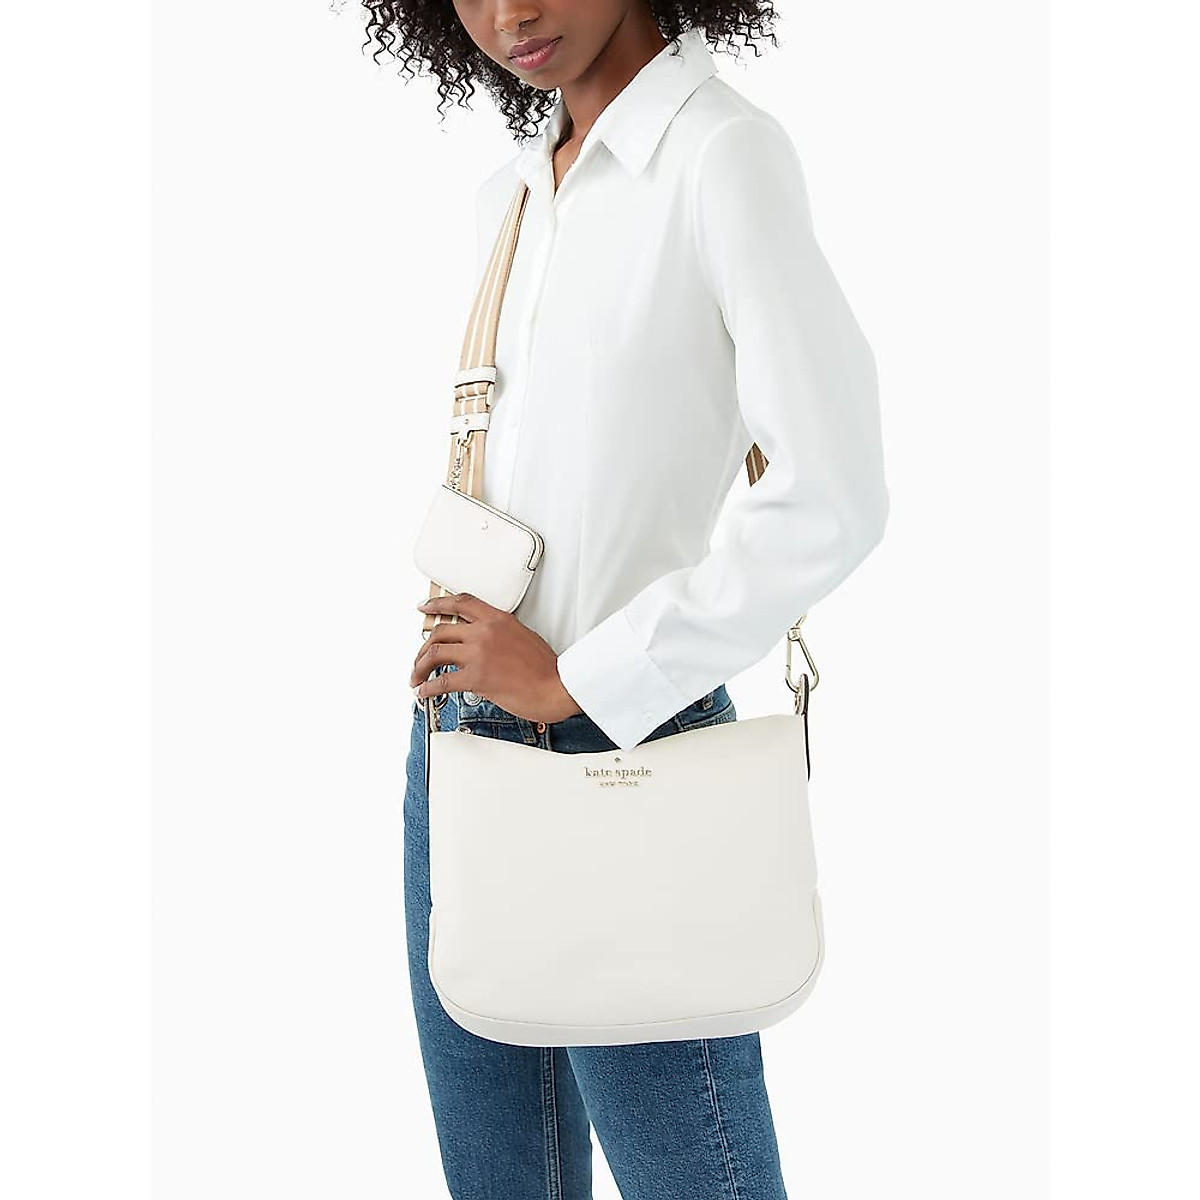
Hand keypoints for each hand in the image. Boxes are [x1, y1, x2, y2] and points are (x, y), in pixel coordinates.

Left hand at [410, 593, 584, 723]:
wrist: (557, 687)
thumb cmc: (547, 668)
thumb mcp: (524, 636)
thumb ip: (500, 634)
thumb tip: (483, 644)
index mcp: (498, 619)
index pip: (461, 603)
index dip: (438, 604)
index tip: (426, 607)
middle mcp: (484, 632)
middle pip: (440, 630)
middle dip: (423, 646)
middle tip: (419, 657)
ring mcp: (478, 654)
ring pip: (434, 653)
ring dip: (419, 667)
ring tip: (416, 677)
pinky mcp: (476, 677)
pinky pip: (441, 681)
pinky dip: (427, 688)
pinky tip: (424, 692)